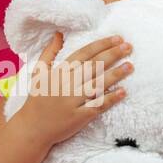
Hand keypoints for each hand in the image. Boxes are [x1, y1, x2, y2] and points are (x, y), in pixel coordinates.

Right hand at [10, 31, 132, 146]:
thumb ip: (49, 52)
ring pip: (97, 84)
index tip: (117, 38)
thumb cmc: (37, 99)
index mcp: (59, 72)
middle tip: (129, 47)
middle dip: (112, 54)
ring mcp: (73, 101)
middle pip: (93, 66)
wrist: (32, 128)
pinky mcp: (79, 117)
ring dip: (115, 74)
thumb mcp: (39, 73)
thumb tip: (59, 34)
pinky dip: (110, 99)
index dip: (101, 45)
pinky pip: (97, 106)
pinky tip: (123, 92)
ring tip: (130, 66)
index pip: (84, 53)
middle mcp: (67, 84)